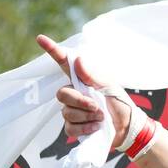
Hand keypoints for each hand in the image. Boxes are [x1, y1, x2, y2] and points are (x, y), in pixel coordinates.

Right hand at [36, 34, 134, 149]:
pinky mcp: (74, 127)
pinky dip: (85, 128)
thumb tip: (78, 60)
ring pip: (67, 112)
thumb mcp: (109, 87)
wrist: (126, 126)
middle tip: (97, 106)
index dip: (52, 51)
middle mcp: (73, 94)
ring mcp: (72, 111)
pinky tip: (96, 127)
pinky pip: (70, 128)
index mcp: (81, 80)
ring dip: (87, 116)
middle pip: (62, 94)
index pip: (64, 63)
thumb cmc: (117, 102)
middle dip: (80, 101)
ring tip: (101, 117)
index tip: (41, 39)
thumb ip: (92, 76)